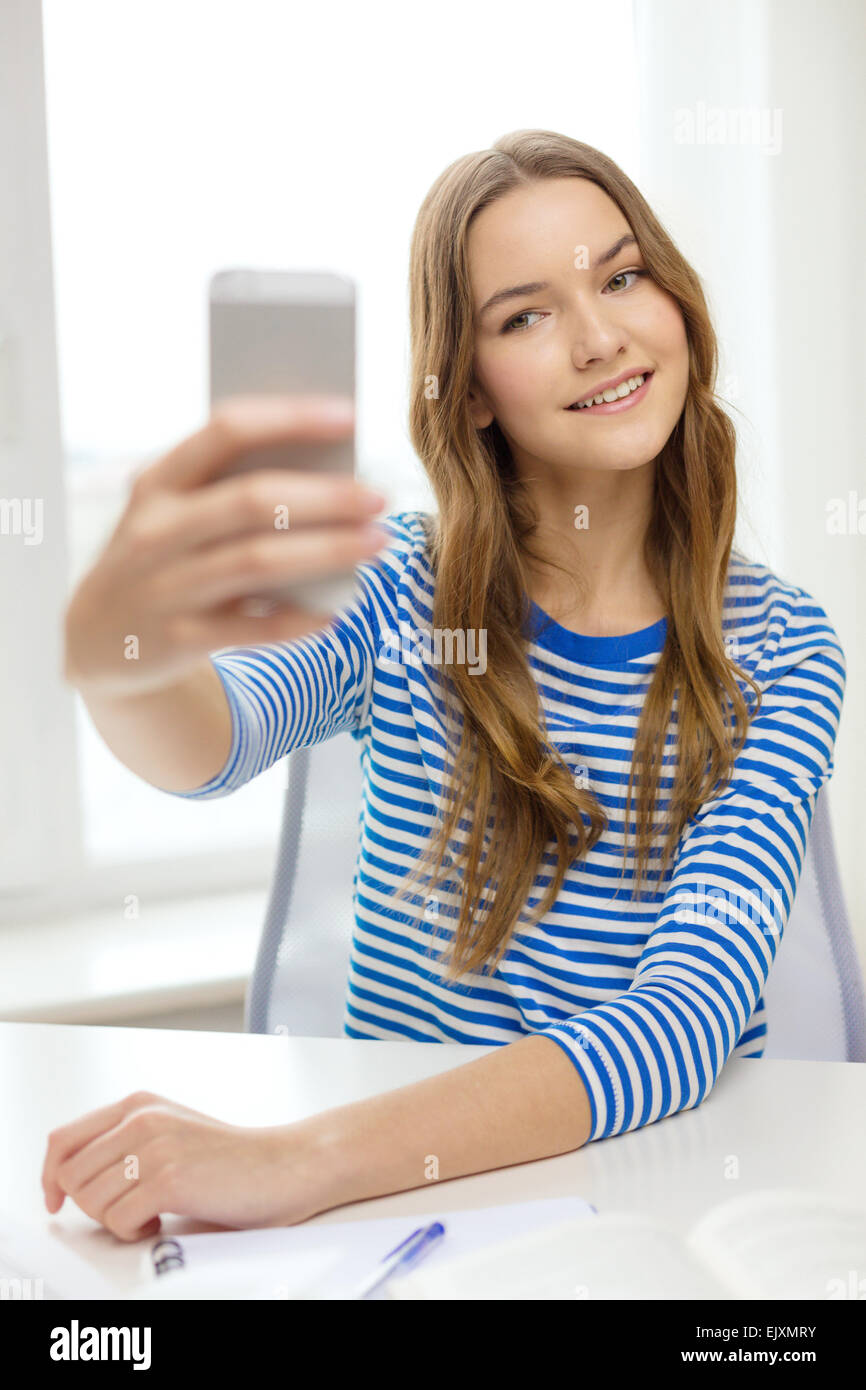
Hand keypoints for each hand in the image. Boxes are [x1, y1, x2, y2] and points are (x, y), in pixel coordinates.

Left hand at [41, 1090, 335, 1240]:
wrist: (286, 1165)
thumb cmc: (233, 1158)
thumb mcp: (170, 1132)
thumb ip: (125, 1141)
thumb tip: (72, 1178)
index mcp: (138, 1104)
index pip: (63, 1140)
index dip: (51, 1177)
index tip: (56, 1200)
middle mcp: (142, 1118)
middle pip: (71, 1178)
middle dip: (93, 1206)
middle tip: (130, 1209)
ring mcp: (155, 1147)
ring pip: (91, 1202)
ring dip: (117, 1219)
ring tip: (152, 1211)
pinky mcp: (170, 1179)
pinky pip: (118, 1222)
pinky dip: (136, 1231)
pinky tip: (163, 1219)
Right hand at [63, 394, 388, 698]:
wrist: (101, 637)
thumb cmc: (164, 556)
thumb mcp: (176, 512)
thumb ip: (233, 488)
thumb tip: (332, 472)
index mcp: (159, 482)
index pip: (227, 430)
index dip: (291, 418)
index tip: (351, 416)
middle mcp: (157, 530)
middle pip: (253, 501)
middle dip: (325, 497)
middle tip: (379, 497)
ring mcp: (165, 587)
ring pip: (259, 562)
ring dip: (328, 550)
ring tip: (377, 542)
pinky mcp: (178, 640)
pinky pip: (253, 629)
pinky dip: (299, 620)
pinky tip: (334, 613)